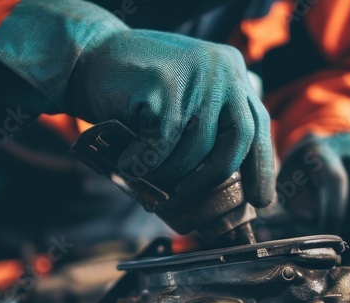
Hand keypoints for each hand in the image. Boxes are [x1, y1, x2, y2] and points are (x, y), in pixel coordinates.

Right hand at [68, 30, 273, 206]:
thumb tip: (233, 177)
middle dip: (216, 177)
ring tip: (150, 179)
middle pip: (239, 139)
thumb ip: (212, 119)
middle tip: (192, 196)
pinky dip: (144, 164)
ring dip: (171, 175)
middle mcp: (222, 70)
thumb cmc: (136, 86)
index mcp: (232, 71)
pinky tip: (129, 166)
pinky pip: (163, 146)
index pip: (259, 125)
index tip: (261, 199)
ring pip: (196, 149)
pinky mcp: (165, 88)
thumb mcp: (186, 93)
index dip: (262, 167)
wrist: (87, 56)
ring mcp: (196, 77)